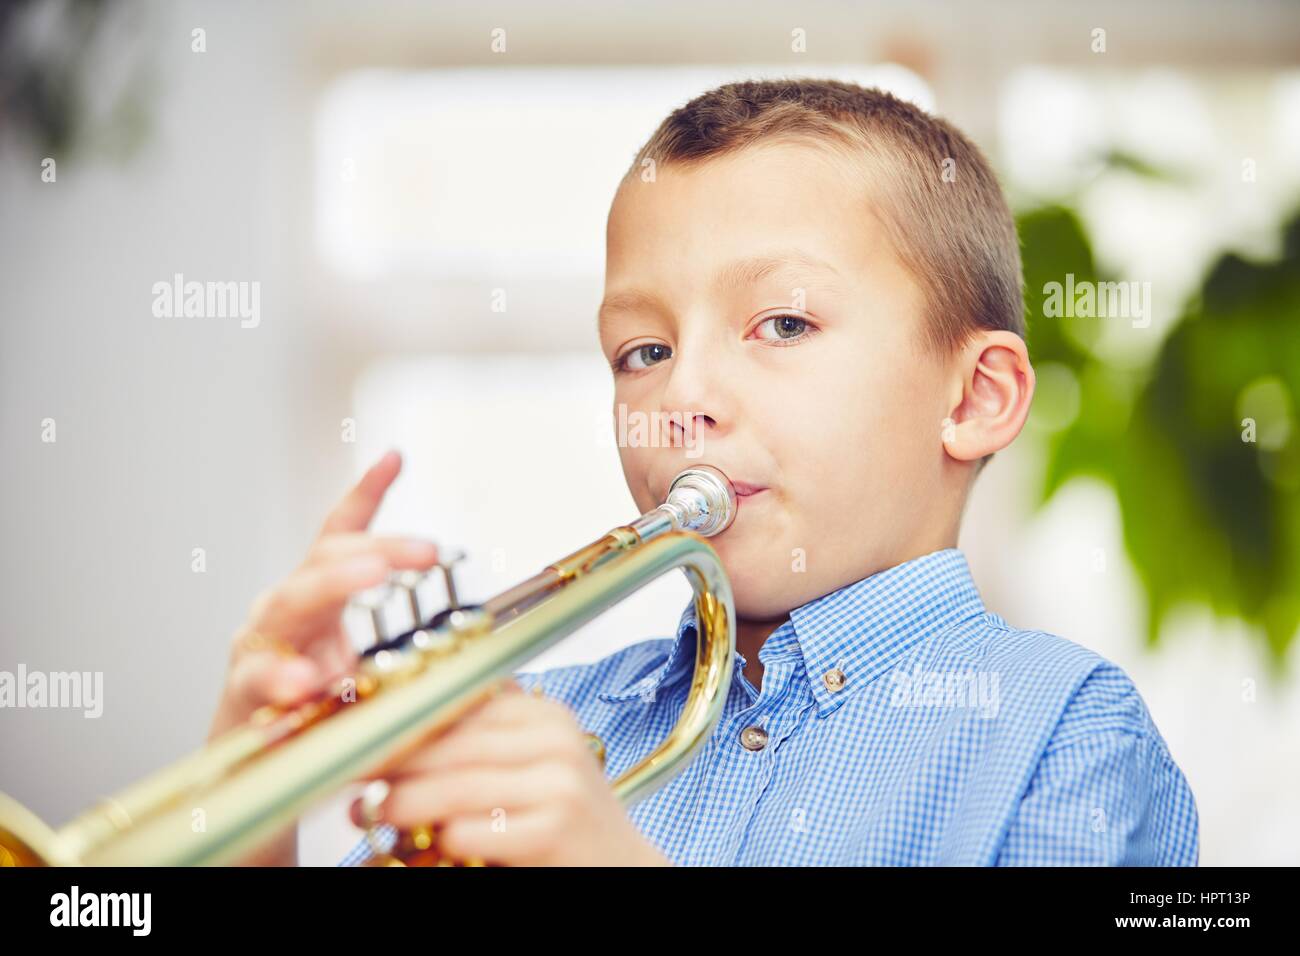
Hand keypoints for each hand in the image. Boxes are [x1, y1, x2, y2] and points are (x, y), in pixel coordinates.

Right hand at [208, 449, 439, 863]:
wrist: (262, 778)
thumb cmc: (321, 716)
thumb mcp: (375, 676)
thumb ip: (414, 659)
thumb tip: (485, 656)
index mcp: (322, 595)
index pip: (340, 534)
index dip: (367, 493)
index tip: (396, 455)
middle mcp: (287, 609)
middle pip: (326, 559)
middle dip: (378, 548)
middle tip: (425, 551)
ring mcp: (260, 645)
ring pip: (288, 602)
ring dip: (330, 586)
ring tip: (368, 577)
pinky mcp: (243, 691)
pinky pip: (258, 678)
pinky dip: (281, 678)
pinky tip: (306, 683)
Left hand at [352, 681, 671, 866]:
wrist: (623, 866)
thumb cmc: (562, 819)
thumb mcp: (527, 767)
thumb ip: (476, 746)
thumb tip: (391, 734)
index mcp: (542, 714)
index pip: (459, 706)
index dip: (403, 722)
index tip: (357, 736)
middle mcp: (554, 738)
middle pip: (452, 743)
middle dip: (393, 762)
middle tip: (350, 777)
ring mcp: (559, 781)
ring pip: (457, 786)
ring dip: (403, 803)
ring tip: (371, 813)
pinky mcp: (558, 826)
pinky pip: (478, 830)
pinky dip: (445, 839)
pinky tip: (430, 844)